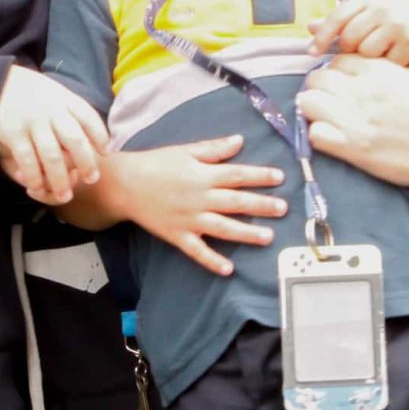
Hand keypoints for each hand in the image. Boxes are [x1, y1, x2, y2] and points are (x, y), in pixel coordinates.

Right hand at [0, 67, 108, 201]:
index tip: (106, 153)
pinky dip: (34, 176)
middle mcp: (51, 110)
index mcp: (65, 99)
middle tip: (91, 179)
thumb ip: (73, 113)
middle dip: (86, 163)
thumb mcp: (57, 94)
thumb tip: (97, 139)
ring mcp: (32, 122)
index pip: (89, 117)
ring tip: (65, 195)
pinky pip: (27, 160)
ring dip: (60, 179)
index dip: (100, 136)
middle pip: (75, 140)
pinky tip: (37, 187)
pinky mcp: (13, 133)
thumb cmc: (34, 94)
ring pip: (52, 156)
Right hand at [105, 136, 285, 276]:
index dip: (259, 175)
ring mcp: (189, 219)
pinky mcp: (177, 236)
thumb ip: (214, 148)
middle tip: (283, 209)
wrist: (124, 185)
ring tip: (268, 238)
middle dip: (261, 206)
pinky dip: (212, 260)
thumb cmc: (156, 164)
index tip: (279, 177)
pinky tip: (228, 269)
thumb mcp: (185, 150)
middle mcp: (199, 198)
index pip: (237, 175)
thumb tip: (240, 140)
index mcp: (202, 175)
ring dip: (246, 234)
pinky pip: (197, 251)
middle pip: (235, 202)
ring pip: (223, 228)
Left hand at [297, 56, 408, 209]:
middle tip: (331, 101)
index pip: (336, 60)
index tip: (343, 84)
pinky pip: (315, 133)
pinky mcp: (352, 147)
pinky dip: (320, 135)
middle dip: (321, 89)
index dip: (337, 72)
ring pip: (307, 102)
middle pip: (316, 78)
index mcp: (379, 70)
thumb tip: (363, 60)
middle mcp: (363, 91)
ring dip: (314, 110)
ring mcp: (355, 119)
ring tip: (328, 118)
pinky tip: (334, 138)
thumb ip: (388, 64)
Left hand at [309, 0, 408, 87]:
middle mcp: (382, 8)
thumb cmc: (390, 17)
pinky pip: (387, 62)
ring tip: (380, 50)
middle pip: (350, 38)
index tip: (312, 52)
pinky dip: (388, 64)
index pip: (339, 16)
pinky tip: (395, 55)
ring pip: (367, 52)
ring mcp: (398, 24)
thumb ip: (340, 19)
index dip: (322, 36)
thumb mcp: (366, 11)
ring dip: (369, 57)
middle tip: (358, 49)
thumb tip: (310, 26)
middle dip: (349, 49)